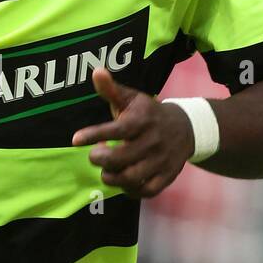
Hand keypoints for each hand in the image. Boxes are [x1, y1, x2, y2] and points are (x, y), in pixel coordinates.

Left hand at [71, 67, 194, 198]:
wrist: (186, 127)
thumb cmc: (148, 113)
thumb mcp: (132, 98)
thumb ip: (111, 89)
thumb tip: (96, 72)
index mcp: (142, 120)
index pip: (116, 129)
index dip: (94, 135)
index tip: (75, 139)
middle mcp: (152, 141)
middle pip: (120, 158)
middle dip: (100, 159)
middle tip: (95, 154)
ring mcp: (161, 160)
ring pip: (131, 178)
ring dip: (111, 177)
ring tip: (106, 170)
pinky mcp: (167, 176)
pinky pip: (146, 191)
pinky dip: (130, 191)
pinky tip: (122, 181)